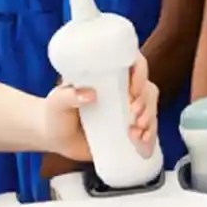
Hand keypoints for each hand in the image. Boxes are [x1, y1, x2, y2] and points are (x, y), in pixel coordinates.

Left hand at [42, 54, 158, 162]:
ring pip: (151, 110)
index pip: (132, 62)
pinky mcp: (128, 131)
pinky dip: (149, 138)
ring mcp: (126, 111)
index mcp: (107, 75)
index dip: (140, 72)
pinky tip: (141, 143)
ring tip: (135, 134)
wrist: (55, 138)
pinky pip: (147, 132)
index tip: (133, 89)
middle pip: (147, 88)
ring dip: (150, 120)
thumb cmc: (55, 113)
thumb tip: (90, 94)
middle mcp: (121, 90)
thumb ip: (68, 95)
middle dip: (147, 102)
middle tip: (135, 115)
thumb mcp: (57, 101)